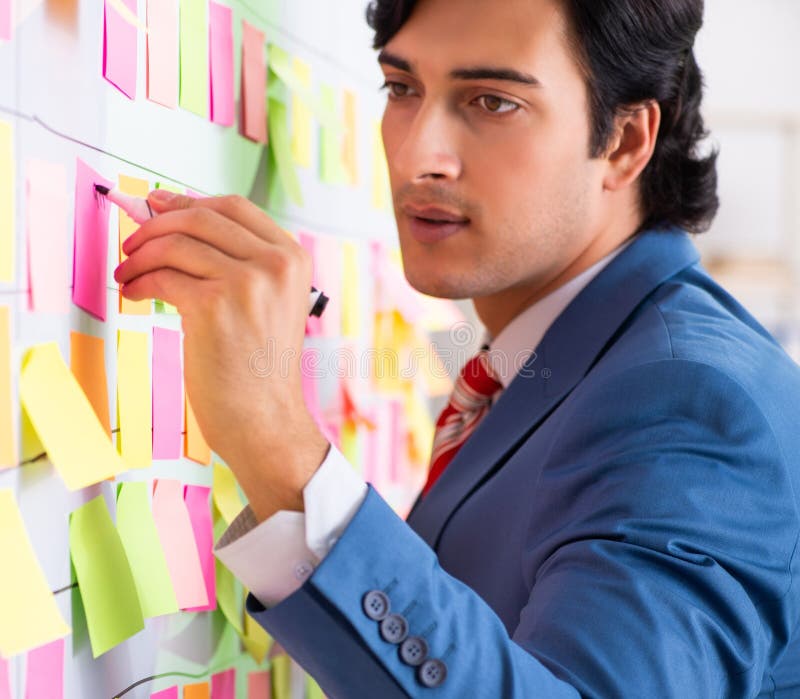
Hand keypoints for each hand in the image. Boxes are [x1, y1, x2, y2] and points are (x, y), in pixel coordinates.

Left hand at [114, 190, 329, 520]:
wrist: (265, 418)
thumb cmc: (258, 367)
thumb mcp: (268, 302)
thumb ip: (240, 262)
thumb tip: (174, 222)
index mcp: (292, 258)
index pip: (234, 207)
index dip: (189, 201)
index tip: (158, 206)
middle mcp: (276, 264)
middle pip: (202, 217)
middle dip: (157, 224)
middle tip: (132, 241)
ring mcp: (248, 283)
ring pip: (176, 243)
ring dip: (141, 254)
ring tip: (127, 273)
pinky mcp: (215, 306)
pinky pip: (162, 276)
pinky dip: (138, 281)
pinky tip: (133, 293)